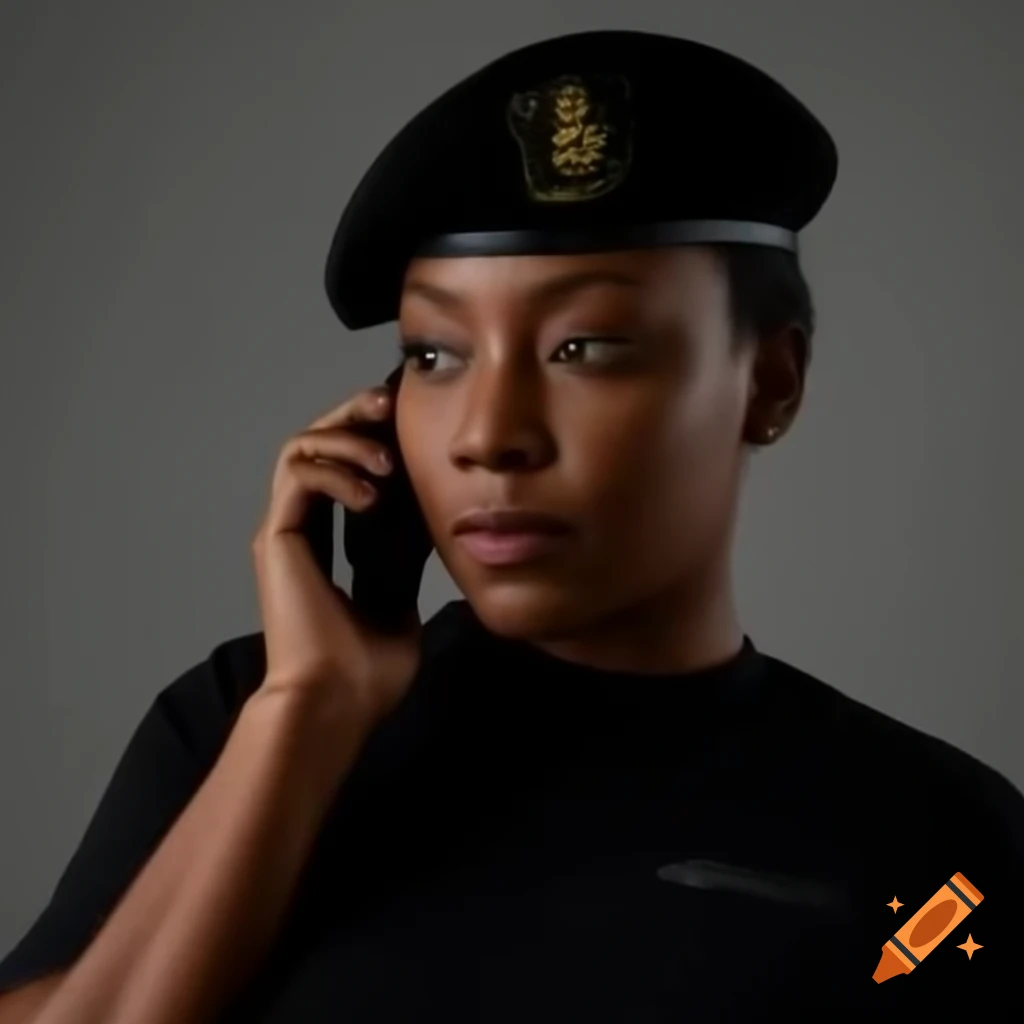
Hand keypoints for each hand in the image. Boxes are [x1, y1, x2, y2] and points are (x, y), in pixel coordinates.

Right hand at [251, 385, 423, 727]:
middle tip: (391, 402)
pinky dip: (336, 472)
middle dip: (354, 415)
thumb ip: (401, 562)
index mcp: (326, 543)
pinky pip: (299, 475)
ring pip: (301, 447)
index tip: (410, 422)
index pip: (345, 468)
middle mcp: (300, 529)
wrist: (337, 704)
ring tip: (388, 460)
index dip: (373, 437)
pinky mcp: (277, 538)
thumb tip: (427, 530)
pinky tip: (373, 494)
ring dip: (347, 439)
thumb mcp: (398, 599)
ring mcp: (285, 531)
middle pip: (316, 443)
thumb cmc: (366, 671)